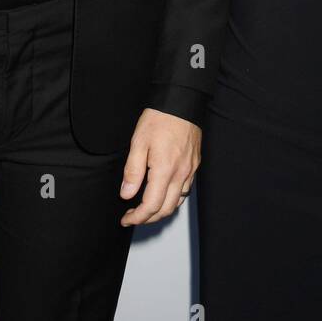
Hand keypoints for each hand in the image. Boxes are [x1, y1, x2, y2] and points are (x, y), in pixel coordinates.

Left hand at [119, 107, 200, 226]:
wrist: (181, 102)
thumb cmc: (160, 118)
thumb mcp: (138, 142)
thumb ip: (133, 171)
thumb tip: (127, 194)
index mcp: (165, 169)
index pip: (151, 206)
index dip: (137, 217)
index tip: (126, 218)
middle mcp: (180, 173)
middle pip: (165, 209)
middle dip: (148, 218)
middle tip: (133, 216)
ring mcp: (190, 170)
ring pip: (177, 202)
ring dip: (161, 211)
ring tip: (146, 208)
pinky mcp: (194, 165)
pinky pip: (185, 190)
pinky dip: (172, 199)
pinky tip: (163, 194)